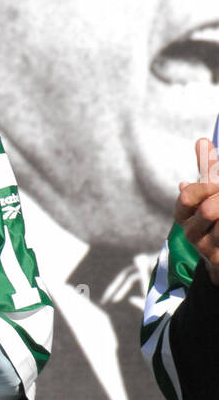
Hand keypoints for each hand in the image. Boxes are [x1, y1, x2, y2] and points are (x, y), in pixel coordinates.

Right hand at [175, 138, 218, 285]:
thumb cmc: (215, 217)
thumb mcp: (208, 192)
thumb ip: (207, 169)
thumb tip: (202, 141)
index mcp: (184, 214)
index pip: (188, 196)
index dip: (207, 186)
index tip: (218, 181)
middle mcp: (190, 232)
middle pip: (208, 210)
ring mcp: (206, 248)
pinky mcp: (217, 258)